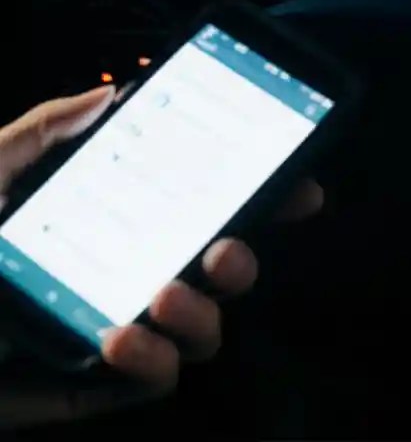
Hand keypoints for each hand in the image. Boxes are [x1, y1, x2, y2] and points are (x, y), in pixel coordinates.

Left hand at [0, 86, 323, 426]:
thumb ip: (42, 132)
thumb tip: (110, 95)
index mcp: (116, 226)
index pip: (201, 212)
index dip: (260, 201)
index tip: (296, 186)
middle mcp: (128, 278)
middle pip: (220, 276)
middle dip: (245, 262)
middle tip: (226, 248)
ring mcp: (116, 335)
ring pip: (203, 332)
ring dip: (203, 313)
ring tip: (164, 294)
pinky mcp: (93, 387)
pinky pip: (156, 381)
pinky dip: (155, 360)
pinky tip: (122, 337)